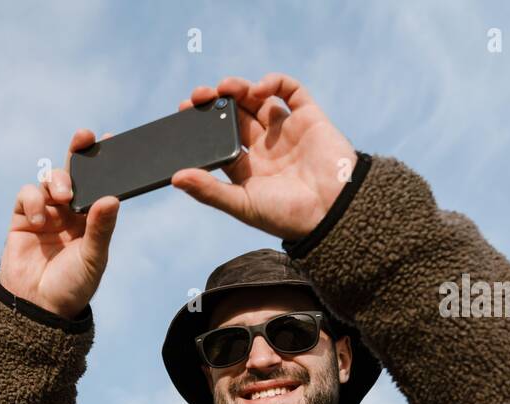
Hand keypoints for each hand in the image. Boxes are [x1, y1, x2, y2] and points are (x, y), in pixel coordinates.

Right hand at [0, 129, 119, 319]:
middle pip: (73, 173)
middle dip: (78, 152)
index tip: (107, 139)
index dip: (101, 161)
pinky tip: (40, 219)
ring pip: (49, 180)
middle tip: (84, 139)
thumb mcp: (93, 258)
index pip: (98, 184)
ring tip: (62, 198)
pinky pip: (27, 195)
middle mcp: (68, 212)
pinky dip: (34, 200)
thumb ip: (101, 228)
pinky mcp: (22, 219)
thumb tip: (112, 198)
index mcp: (90, 219)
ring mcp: (45, 213)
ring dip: (57, 181)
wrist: (38, 309)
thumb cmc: (72, 287)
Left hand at [170, 74, 356, 240]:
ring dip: (239, 89)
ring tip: (225, 87)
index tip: (184, 110)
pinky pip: (291, 91)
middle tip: (199, 95)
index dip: (202, 124)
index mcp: (248, 169)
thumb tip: (176, 177)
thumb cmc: (287, 216)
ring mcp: (286, 131)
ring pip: (258, 100)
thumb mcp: (242, 205)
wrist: (333, 212)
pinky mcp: (309, 117)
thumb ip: (209, 190)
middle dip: (216, 102)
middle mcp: (265, 147)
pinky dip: (275, 82)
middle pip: (235, 116)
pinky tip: (260, 88)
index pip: (219, 140)